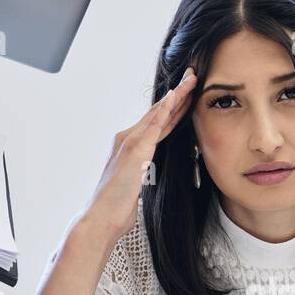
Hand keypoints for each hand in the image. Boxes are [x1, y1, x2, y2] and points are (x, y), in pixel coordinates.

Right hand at [83, 67, 198, 240]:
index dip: (174, 108)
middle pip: (159, 113)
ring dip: (175, 96)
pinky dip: (163, 110)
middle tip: (193, 77)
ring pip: (157, 114)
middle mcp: (128, 139)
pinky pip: (152, 126)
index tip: (188, 94)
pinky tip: (174, 98)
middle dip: (178, 95)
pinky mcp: (134, 151)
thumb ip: (140, 174)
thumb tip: (144, 174)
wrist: (101, 218)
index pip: (158, 123)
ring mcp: (130, 143)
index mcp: (131, 148)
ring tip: (190, 81)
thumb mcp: (134, 186)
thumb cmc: (116, 207)